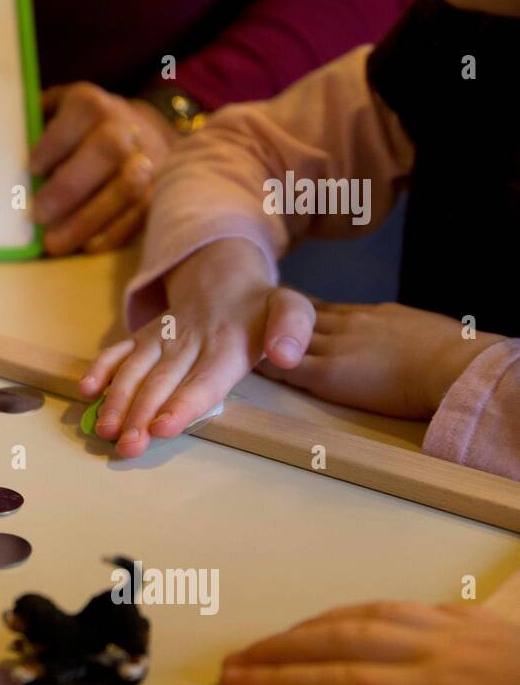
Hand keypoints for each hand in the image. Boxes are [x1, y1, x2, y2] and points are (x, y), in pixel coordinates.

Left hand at [30, 83, 173, 254]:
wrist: (144, 133)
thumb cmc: (81, 129)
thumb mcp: (57, 111)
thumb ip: (32, 124)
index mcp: (92, 104)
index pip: (79, 116)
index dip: (55, 143)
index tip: (31, 170)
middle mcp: (125, 128)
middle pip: (107, 151)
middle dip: (70, 186)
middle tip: (37, 215)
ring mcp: (147, 160)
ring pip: (126, 188)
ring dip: (88, 218)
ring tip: (54, 243)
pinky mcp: (158, 192)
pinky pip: (140, 214)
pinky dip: (113, 234)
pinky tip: (86, 248)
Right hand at [79, 238, 312, 456]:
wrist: (223, 274)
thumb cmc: (259, 308)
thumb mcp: (292, 309)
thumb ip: (293, 331)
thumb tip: (285, 356)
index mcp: (227, 345)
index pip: (204, 380)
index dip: (182, 405)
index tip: (161, 427)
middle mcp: (189, 342)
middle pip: (162, 383)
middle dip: (140, 415)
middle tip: (127, 446)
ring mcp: (161, 339)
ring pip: (135, 370)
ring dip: (117, 400)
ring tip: (105, 431)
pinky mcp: (143, 337)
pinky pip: (118, 350)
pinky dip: (100, 368)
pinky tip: (85, 390)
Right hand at [220, 601, 519, 684]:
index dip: (280, 684)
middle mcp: (447, 651)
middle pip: (344, 640)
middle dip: (282, 649)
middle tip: (232, 662)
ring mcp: (467, 628)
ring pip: (370, 614)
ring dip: (312, 626)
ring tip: (273, 641)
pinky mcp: (485, 621)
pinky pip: (404, 606)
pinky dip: (358, 612)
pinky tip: (348, 621)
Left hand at [258, 301, 504, 419]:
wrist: (452, 365)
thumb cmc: (449, 355)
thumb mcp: (417, 331)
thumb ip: (395, 333)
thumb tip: (395, 340)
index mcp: (368, 315)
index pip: (323, 311)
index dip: (298, 313)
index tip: (280, 311)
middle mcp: (344, 325)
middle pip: (295, 319)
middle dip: (268, 320)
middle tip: (242, 318)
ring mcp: (333, 347)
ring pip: (283, 339)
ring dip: (258, 341)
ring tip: (231, 341)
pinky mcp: (328, 373)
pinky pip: (285, 367)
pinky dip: (262, 364)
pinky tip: (241, 365)